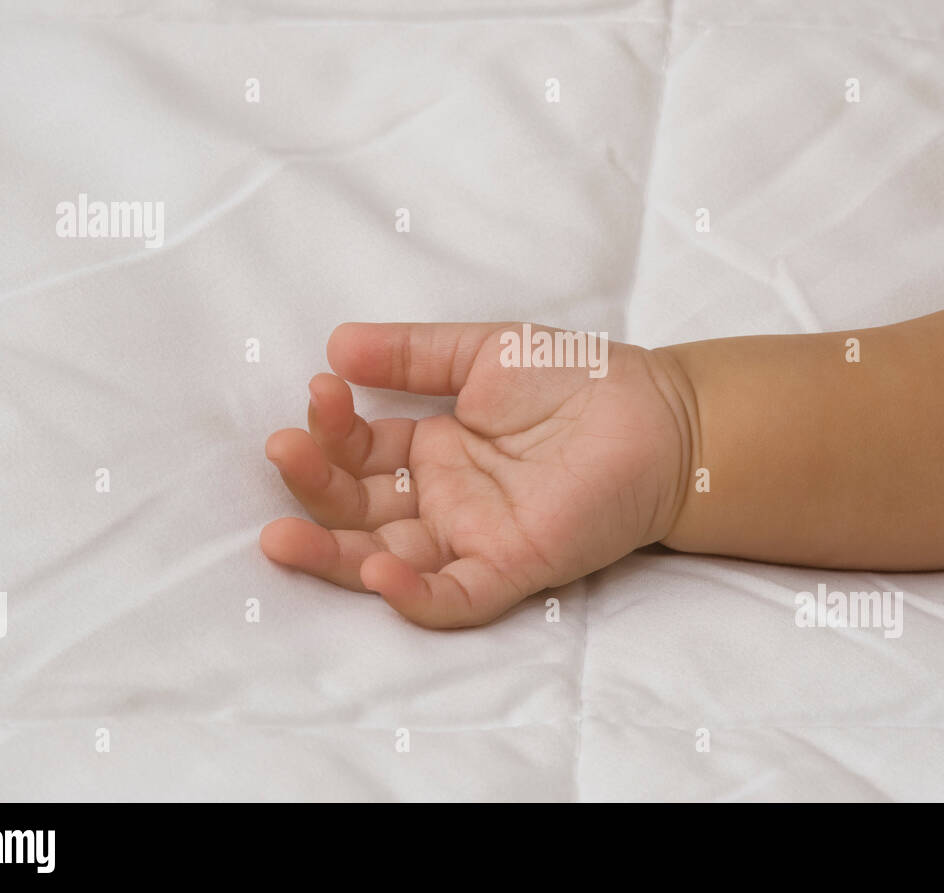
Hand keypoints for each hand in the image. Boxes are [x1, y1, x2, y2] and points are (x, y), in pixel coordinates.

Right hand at [260, 322, 694, 627]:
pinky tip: (375, 571)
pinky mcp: (511, 566)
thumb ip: (414, 354)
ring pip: (385, 560)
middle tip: (282, 451)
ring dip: (333, 553)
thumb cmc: (579, 379)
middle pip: (358, 509)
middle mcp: (442, 500)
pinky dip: (411, 594)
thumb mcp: (485, 353)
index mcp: (432, 449)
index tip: (321, 388)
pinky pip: (452, 597)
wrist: (661, 414)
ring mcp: (472, 537)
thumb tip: (336, 345)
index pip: (359, 451)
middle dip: (314, 487)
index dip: (331, 427)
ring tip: (281, 535)